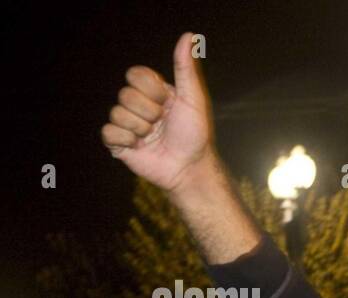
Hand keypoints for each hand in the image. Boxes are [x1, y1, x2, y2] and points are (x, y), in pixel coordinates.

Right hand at [101, 33, 216, 193]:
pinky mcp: (118, 142)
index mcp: (153, 91)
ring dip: (141, 129)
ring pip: (117, 113)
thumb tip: (188, 36)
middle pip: (125, 94)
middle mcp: (138, 105)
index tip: (168, 102)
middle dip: (149, 113)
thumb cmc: (195, 134)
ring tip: (154, 138)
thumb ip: (185, 68)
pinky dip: (126, 140)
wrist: (190, 167)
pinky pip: (108, 132)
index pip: (135, 74)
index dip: (151, 90)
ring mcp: (127, 123)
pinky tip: (140, 147)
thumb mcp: (193, 99)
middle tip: (163, 125)